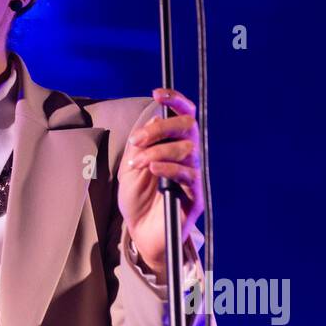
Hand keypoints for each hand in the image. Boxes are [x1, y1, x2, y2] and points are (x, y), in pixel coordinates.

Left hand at [117, 88, 205, 283]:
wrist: (140, 232)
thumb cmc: (137, 198)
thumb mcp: (130, 166)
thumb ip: (141, 144)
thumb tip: (154, 120)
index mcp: (174, 146)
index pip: (184, 116)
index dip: (175, 100)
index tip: (158, 93)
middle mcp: (189, 157)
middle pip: (188, 127)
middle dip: (160, 128)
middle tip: (138, 140)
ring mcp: (193, 176)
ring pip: (187, 149)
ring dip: (157, 151)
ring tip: (137, 162)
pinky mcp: (195, 196)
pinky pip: (187, 174)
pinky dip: (167, 167)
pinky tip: (151, 169)